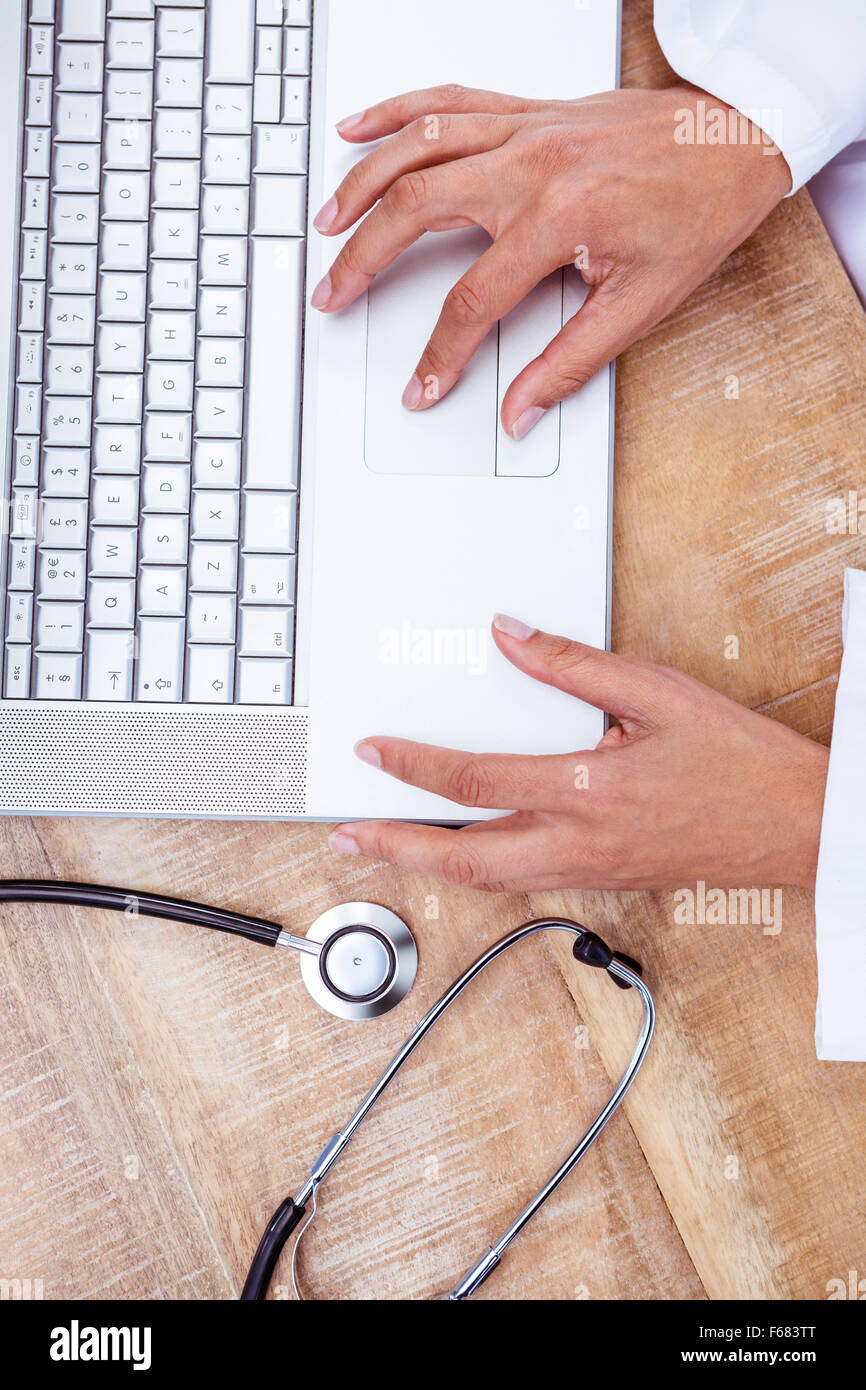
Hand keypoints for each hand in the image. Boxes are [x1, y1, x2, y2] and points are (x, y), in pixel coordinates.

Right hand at [311, 84, 791, 438]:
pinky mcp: (527, 110)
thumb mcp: (640, 304)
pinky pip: (446, 102)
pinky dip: (395, 113)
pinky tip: (358, 129)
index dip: (440, 354)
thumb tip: (522, 410)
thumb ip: (570, 363)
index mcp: (558, 217)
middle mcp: (530, 163)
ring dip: (362, 185)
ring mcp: (524, 128)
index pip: (473, 300)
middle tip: (332, 294)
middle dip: (362, 259)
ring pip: (416, 147)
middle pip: (416, 210)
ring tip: (326, 224)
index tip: (422, 385)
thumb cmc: (699, 210)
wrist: (738, 140)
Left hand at [328, 616, 827, 892]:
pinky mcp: (601, 880)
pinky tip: (461, 849)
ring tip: (385, 844)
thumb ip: (572, 665)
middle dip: (396, 846)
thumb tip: (511, 636)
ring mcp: (588, 871)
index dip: (413, 766)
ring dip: (428, 862)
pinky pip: (520, 879)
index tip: (373, 751)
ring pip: (487, 879)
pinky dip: (476, 867)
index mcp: (587, 790)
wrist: (793, 825)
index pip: (475, 779)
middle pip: (462, 857)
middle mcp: (578, 842)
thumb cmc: (736, 761)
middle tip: (346, 835)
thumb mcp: (657, 691)